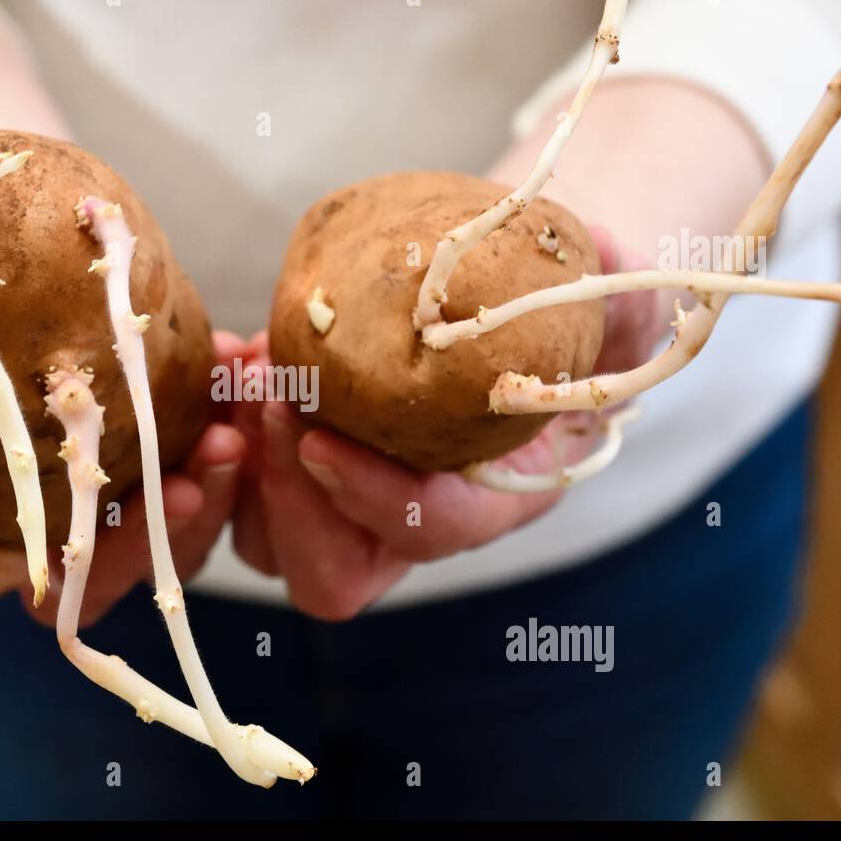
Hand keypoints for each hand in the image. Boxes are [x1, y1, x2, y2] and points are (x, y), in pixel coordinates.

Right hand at [0, 137, 245, 627]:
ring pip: (154, 545)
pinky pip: (195, 480)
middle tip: (182, 485)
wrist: (6, 261)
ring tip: (234, 433)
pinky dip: (224, 441)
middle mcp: (15, 524)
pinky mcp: (151, 472)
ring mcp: (91, 509)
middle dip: (137, 544)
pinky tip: (242, 378)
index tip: (20, 550)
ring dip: (203, 499)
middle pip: (74, 579)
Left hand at [232, 229, 662, 621]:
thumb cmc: (558, 312)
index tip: (324, 436)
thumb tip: (610, 265)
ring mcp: (347, 501)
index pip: (430, 533)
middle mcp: (412, 520)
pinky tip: (233, 355)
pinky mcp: (297, 464)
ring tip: (243, 377)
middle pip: (332, 574)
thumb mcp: (610, 306)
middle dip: (289, 502)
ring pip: (267, 542)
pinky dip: (222, 429)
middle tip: (268, 403)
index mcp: (495, 497)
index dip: (377, 501)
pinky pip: (237, 486)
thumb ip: (618, 306)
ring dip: (240, 472)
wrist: (503, 305)